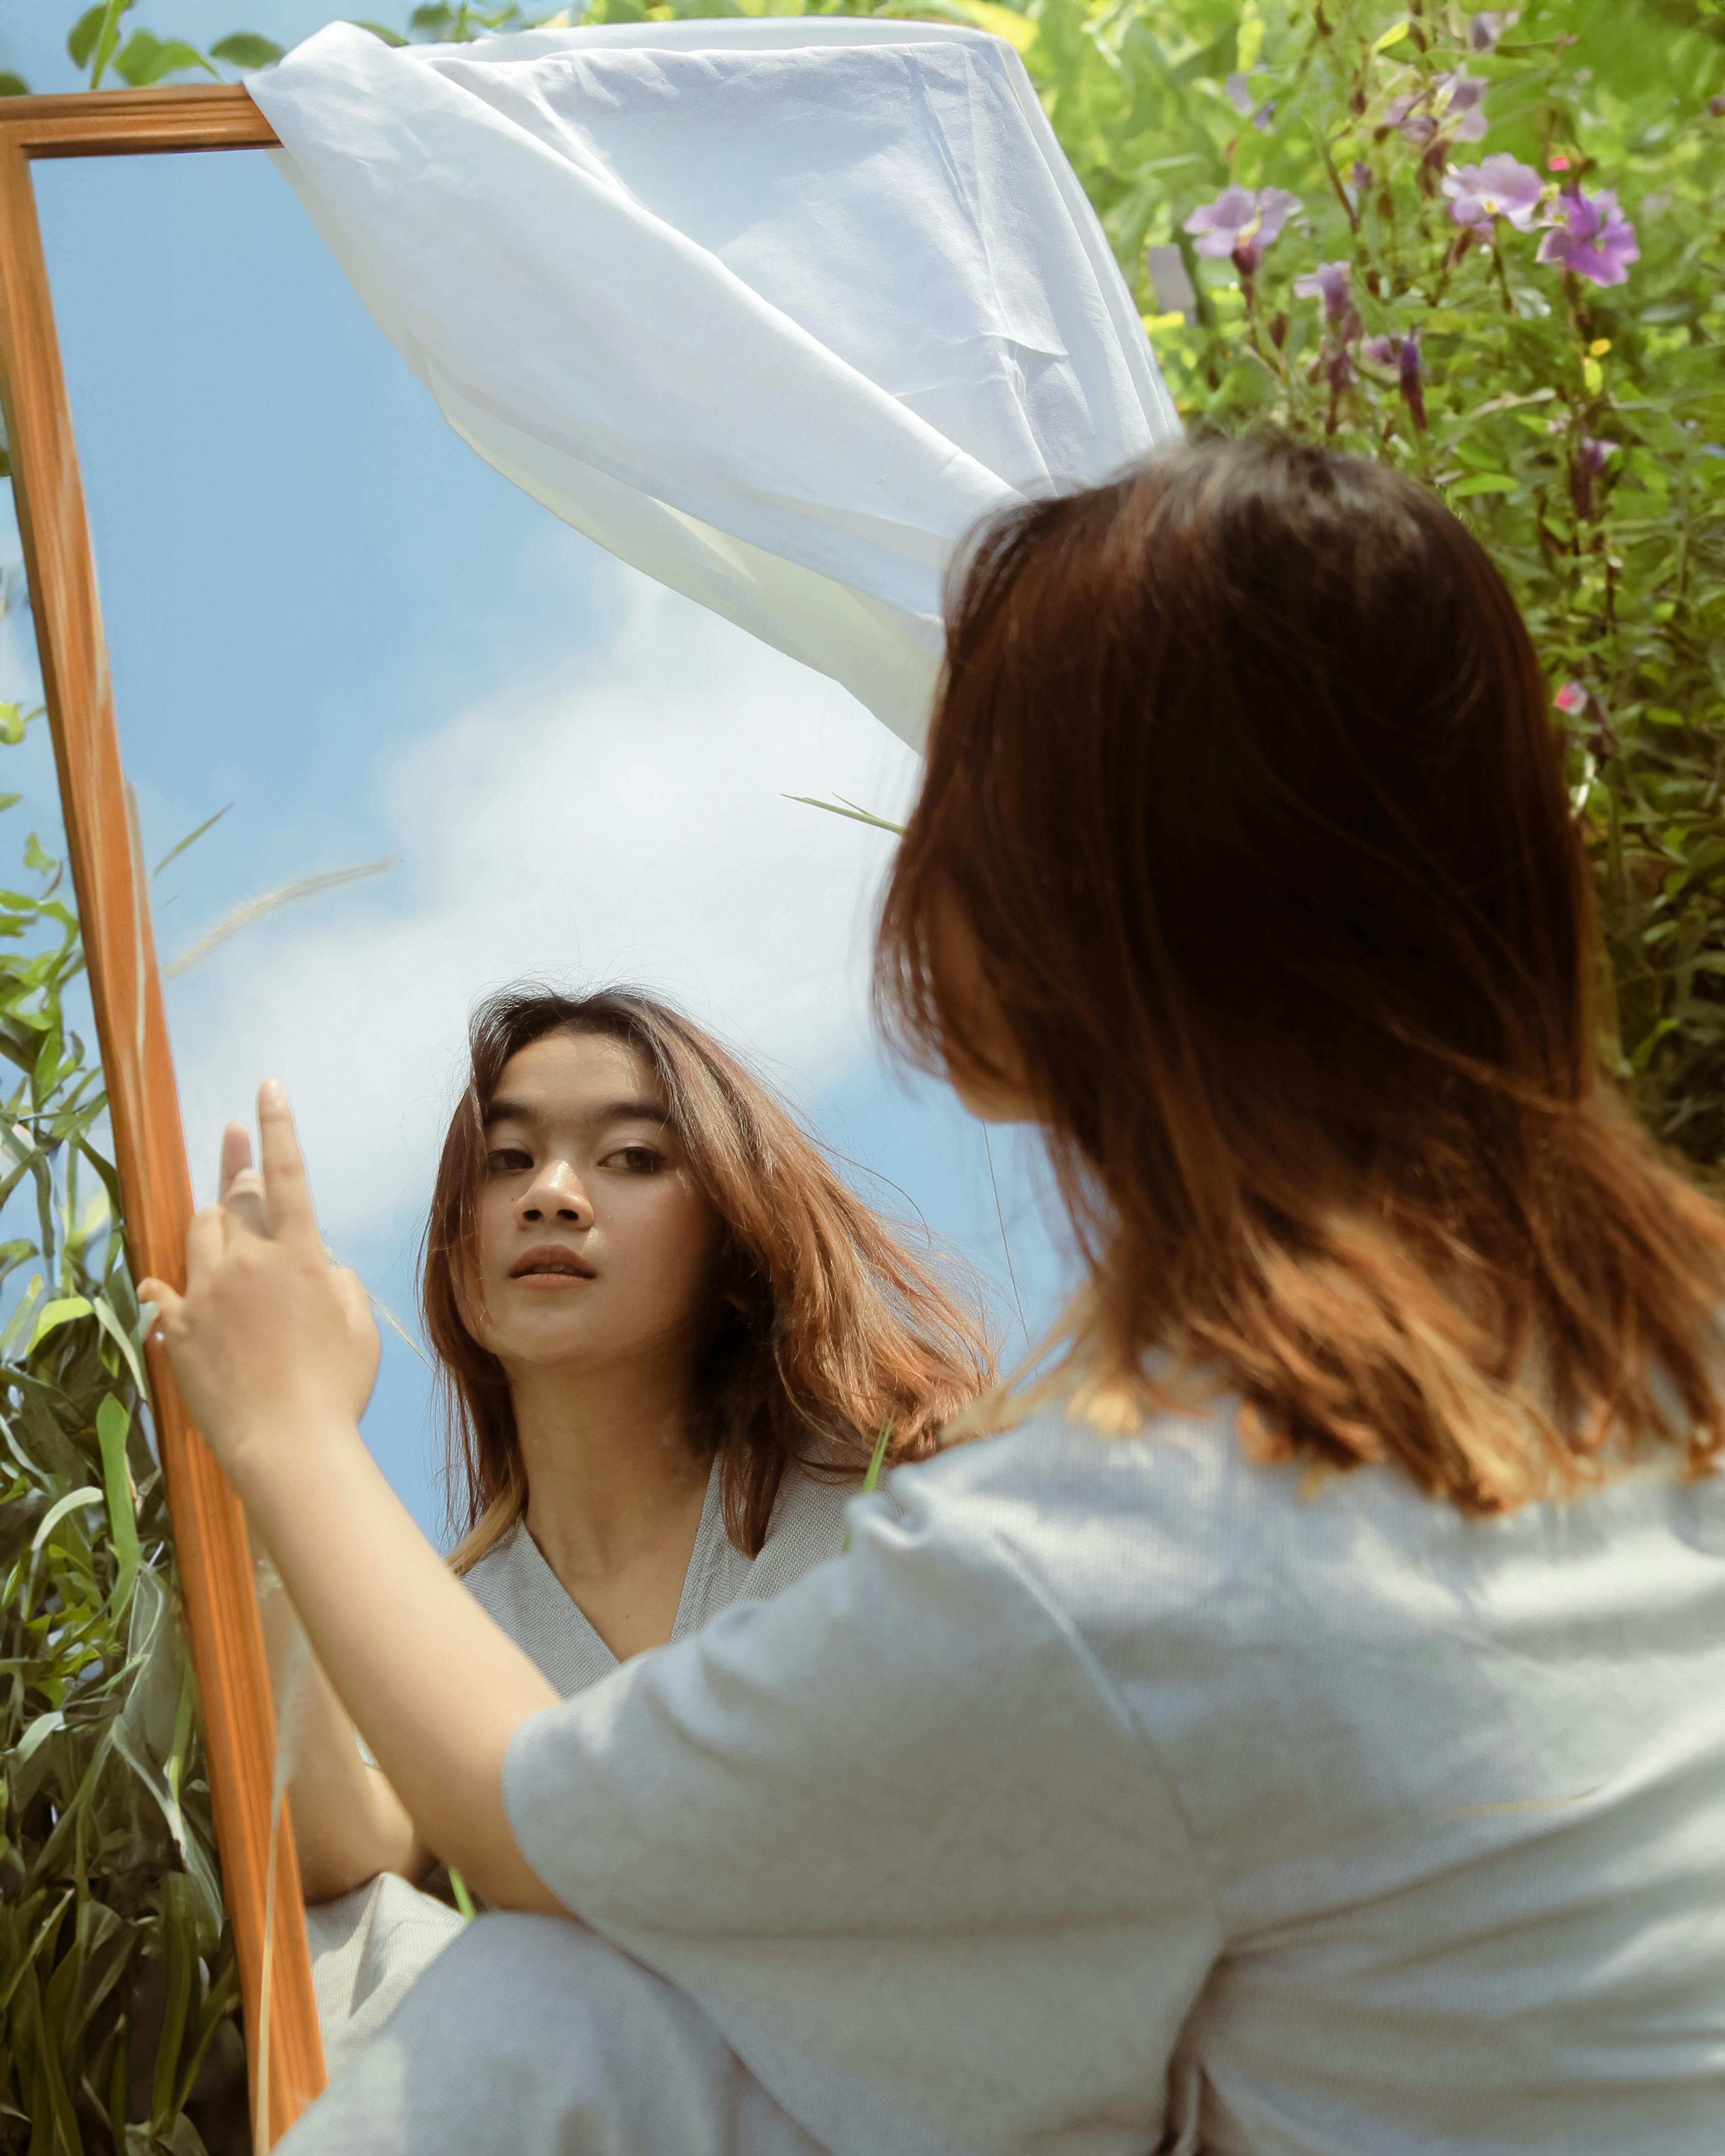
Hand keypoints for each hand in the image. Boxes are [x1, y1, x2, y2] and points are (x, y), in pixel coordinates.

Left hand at [139, 1083, 380, 1496]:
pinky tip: (159, 1287)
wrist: (287, 1445)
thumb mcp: (359, 1323)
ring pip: (196, 1235)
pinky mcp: (178, 1329)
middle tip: (231, 1137)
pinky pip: (162, 1292)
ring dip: (210, 1227)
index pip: (286, 1175)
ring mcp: (207, 1295)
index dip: (278, 1128)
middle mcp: (247, 1265)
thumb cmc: (337, 1386)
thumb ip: (335, 1279)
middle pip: (231, 1201)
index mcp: (299, 1257)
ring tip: (219, 1231)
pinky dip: (166, 1287)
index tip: (267, 1087)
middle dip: (234, 1169)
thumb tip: (313, 1265)